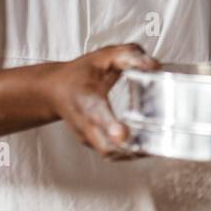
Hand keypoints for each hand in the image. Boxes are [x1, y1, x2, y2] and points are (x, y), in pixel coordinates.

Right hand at [40, 44, 158, 157]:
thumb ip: (129, 55)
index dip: (110, 125)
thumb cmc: (81, 73)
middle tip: (154, 145)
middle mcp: (84, 122)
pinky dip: (130, 153)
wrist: (53, 91)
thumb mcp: (104, 56)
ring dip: (134, 154)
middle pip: (105, 145)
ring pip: (110, 154)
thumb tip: (155, 65)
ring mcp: (87, 136)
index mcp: (86, 98)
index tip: (122, 134)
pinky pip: (112, 154)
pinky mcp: (93, 143)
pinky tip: (148, 146)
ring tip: (157, 146)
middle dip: (129, 149)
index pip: (96, 114)